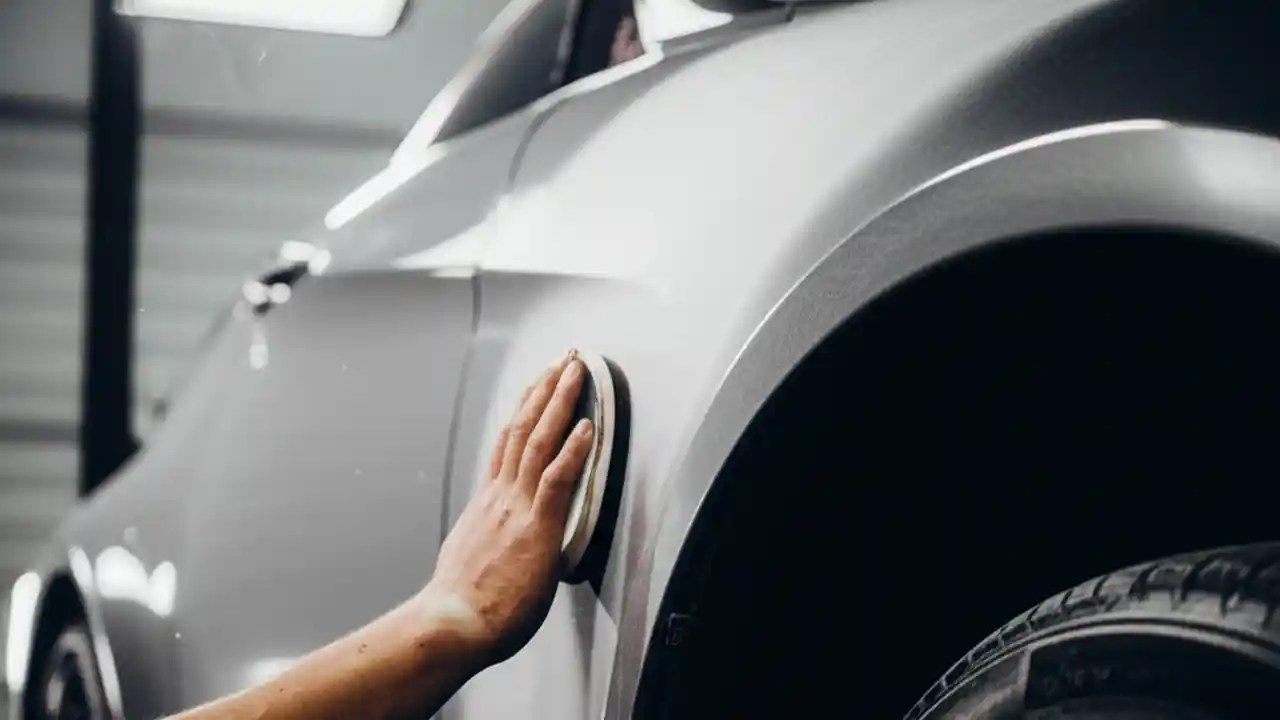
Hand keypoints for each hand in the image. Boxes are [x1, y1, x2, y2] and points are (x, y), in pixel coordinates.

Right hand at [420, 353, 593, 665]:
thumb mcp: (474, 561)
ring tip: (575, 371)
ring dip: (560, 401)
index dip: (525, 411)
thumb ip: (491, 543)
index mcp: (487, 504)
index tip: (537, 386)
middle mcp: (500, 497)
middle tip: (562, 360)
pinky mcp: (535, 528)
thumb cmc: (461, 609)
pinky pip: (558, 478)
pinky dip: (574, 449)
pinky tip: (589, 426)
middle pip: (522, 428)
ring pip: (539, 440)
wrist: (450, 625)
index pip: (507, 444)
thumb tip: (498, 546)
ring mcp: (516, 508)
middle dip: (545, 390)